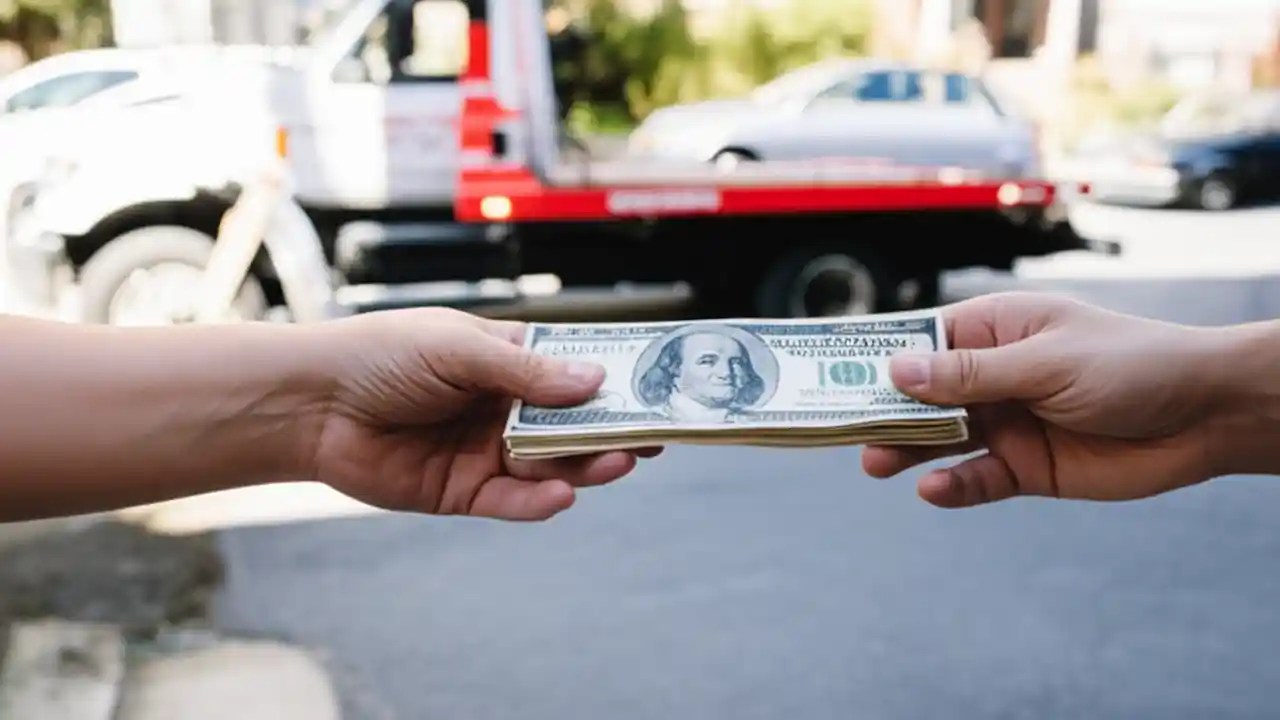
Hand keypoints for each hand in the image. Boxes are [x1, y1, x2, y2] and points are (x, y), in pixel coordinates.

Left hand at [307, 309, 656, 521]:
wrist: (311, 405)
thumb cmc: (381, 356)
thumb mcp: (459, 349)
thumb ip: (526, 372)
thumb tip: (595, 382)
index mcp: (505, 361)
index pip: (572, 371)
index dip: (614, 380)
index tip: (657, 386)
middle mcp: (502, 407)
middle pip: (571, 424)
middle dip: (611, 429)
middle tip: (655, 435)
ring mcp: (486, 450)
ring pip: (550, 464)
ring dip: (586, 465)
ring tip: (620, 461)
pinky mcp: (463, 491)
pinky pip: (512, 501)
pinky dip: (539, 501)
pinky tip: (562, 494)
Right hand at [863, 292, 1248, 508]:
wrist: (1206, 417)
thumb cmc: (1132, 364)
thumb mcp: (1044, 362)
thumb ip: (970, 373)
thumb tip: (897, 371)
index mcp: (996, 330)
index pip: (922, 341)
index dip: (877, 358)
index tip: (829, 376)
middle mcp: (994, 376)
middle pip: (922, 395)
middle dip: (884, 411)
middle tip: (843, 429)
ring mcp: (1008, 422)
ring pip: (941, 439)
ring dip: (908, 450)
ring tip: (875, 463)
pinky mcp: (1026, 467)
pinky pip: (976, 478)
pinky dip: (953, 486)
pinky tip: (934, 489)